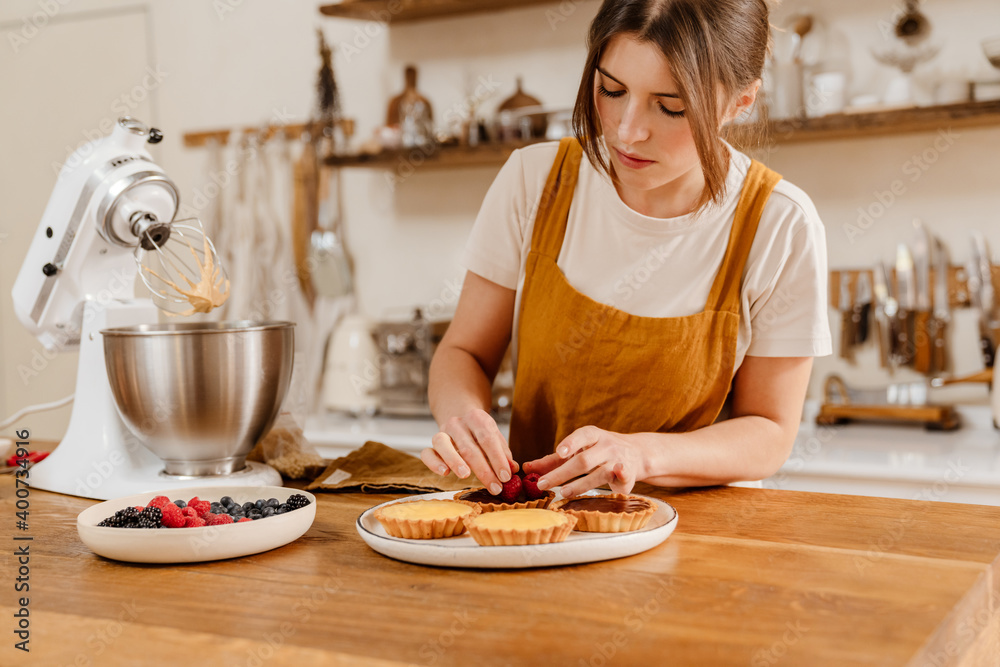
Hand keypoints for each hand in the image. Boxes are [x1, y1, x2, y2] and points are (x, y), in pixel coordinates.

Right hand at [420, 409, 516, 494]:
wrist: (459, 415)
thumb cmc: (480, 433)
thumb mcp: (495, 437)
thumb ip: (503, 453)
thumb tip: (512, 469)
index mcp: (477, 418)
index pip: (488, 439)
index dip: (498, 459)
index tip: (506, 476)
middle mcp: (457, 423)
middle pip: (469, 447)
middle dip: (483, 470)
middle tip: (494, 487)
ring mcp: (442, 432)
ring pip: (443, 444)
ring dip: (455, 461)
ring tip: (465, 476)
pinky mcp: (431, 444)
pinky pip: (427, 452)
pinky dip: (433, 463)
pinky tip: (444, 473)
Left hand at [523, 426, 645, 497]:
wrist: (636, 453)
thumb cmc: (599, 451)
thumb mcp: (578, 450)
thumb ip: (553, 460)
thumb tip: (527, 468)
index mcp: (593, 435)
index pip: (582, 435)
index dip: (571, 443)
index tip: (559, 452)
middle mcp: (607, 445)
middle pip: (583, 460)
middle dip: (562, 473)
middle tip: (543, 484)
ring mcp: (618, 459)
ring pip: (599, 473)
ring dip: (580, 484)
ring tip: (563, 492)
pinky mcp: (628, 475)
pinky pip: (623, 476)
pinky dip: (620, 475)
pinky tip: (616, 474)